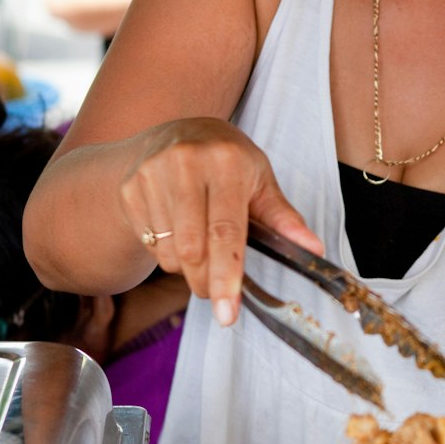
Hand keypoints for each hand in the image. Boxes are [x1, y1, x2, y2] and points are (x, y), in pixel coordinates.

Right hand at [119, 117, 323, 326]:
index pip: (226, 230)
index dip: (227, 275)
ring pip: (168, 252)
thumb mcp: (260, 178)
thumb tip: (314, 249)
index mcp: (226, 162)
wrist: (177, 132)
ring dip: (186, 268)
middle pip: (192, 249)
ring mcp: (152, 174)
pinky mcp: (130, 188)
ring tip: (200, 247)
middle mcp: (186, 164)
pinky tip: (177, 230)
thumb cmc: (228, 160)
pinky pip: (149, 243)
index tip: (229, 312)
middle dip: (206, 282)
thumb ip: (283, 217)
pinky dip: (166, 252)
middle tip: (218, 295)